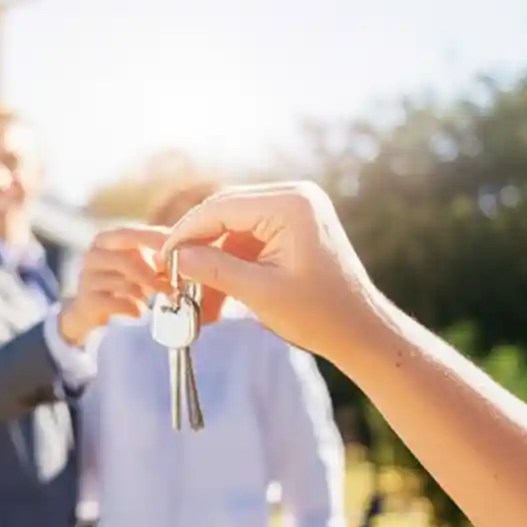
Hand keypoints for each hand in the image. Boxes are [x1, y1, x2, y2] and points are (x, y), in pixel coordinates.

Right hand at [59, 224, 171, 345]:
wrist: (89, 314)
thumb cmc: (123, 285)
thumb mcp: (141, 267)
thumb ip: (159, 258)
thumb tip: (187, 255)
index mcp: (107, 240)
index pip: (132, 234)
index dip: (156, 242)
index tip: (179, 251)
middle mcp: (93, 255)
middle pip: (124, 259)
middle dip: (150, 274)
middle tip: (170, 287)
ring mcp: (87, 278)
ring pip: (122, 283)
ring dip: (143, 293)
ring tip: (152, 300)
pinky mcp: (86, 301)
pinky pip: (115, 303)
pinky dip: (132, 308)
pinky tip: (138, 312)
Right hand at [160, 181, 380, 363]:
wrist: (361, 331)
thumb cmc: (320, 315)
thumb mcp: (259, 292)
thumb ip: (214, 269)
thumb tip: (175, 256)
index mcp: (291, 204)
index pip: (221, 208)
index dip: (186, 233)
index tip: (164, 260)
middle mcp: (294, 196)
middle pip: (224, 211)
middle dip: (197, 244)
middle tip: (173, 272)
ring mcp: (295, 209)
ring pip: (231, 225)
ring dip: (211, 256)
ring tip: (194, 292)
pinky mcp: (292, 225)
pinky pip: (246, 237)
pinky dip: (229, 261)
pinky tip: (216, 292)